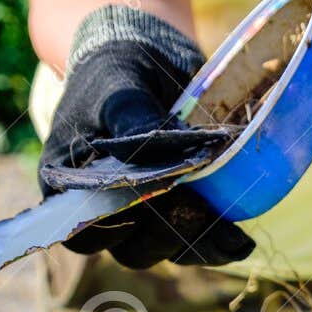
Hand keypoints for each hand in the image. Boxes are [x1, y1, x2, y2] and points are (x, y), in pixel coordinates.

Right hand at [41, 6, 254, 269]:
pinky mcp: (183, 213)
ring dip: (195, 243)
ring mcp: (147, 216)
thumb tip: (143, 146)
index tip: (140, 209)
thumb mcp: (119, 84)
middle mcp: (106, 210)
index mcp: (71, 185)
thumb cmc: (118, 71)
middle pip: (131, 250)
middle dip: (164, 237)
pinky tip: (241, 239)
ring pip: (168, 251)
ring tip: (222, 223)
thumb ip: (129, 114)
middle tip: (192, 206)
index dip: (109, 233)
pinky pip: (199, 245)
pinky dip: (221, 245)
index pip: (81, 233)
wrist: (151, 59)